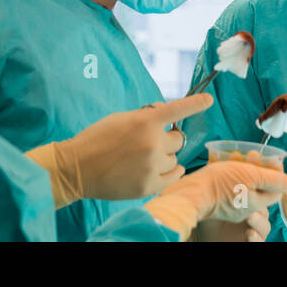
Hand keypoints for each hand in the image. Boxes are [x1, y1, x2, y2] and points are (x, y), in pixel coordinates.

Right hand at [57, 94, 213, 200]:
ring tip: (144, 159)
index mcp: (144, 122)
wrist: (77, 168)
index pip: (177, 109)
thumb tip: (165, 116)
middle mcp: (152, 143)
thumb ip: (144, 117)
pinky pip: (173, 177)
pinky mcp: (149, 186)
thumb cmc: (97, 139)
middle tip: (151, 141)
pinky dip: (170, 172)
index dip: (196, 103)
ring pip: (175, 159)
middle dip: (168, 138)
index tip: (209, 100)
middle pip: (178, 139)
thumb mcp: (120, 118)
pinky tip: (160, 169)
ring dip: (165, 157)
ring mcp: (152, 167)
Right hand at [145, 161, 286, 239]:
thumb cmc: (219, 183)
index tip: (270, 159)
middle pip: (258, 185)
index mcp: (255, 203)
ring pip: (242, 184)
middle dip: (257, 167)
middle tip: (252, 154)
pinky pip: (228, 186)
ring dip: (242, 168)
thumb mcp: (251, 176)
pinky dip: (229, 174)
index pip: (275, 189)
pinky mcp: (216, 200)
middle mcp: (244, 208)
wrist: (189, 194)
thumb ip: (272, 179)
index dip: (275, 172)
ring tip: (235, 155)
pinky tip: (222, 162)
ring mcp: (229, 205)